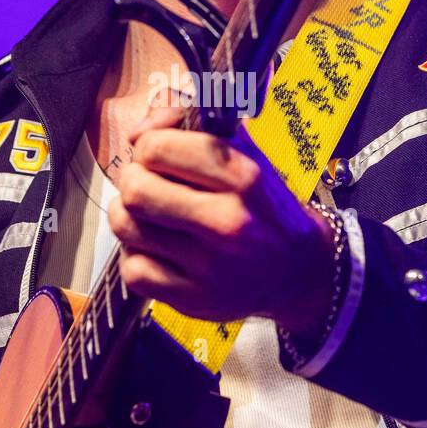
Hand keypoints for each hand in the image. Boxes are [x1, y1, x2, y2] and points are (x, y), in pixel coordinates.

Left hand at [108, 101, 336, 334]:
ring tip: (147, 214)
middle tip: (146, 182)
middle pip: (136, 189)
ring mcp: (210, 266)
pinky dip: (135, 257)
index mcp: (243, 176)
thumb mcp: (246, 155)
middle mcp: (227, 221)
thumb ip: (193, 128)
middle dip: (133, 179)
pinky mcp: (194, 299)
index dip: (148, 145)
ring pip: (127, 227)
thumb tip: (137, 132)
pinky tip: (154, 249)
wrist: (299, 271)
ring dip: (128, 215)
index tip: (156, 153)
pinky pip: (133, 271)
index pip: (159, 148)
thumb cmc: (263, 206)